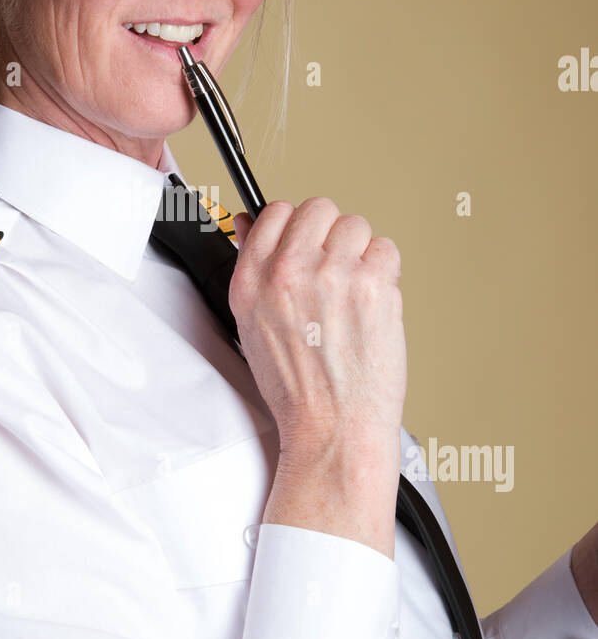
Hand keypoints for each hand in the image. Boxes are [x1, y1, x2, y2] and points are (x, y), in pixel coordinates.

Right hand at [230, 199, 405, 555]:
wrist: (333, 429)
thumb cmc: (298, 390)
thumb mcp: (253, 325)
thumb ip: (254, 268)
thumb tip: (252, 224)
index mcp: (252, 280)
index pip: (274, 213)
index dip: (296, 227)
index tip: (306, 244)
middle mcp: (289, 272)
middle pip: (320, 209)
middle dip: (330, 235)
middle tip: (335, 271)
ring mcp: (333, 275)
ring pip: (357, 226)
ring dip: (361, 254)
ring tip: (355, 294)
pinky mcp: (374, 285)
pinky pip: (387, 250)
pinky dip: (386, 273)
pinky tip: (373, 304)